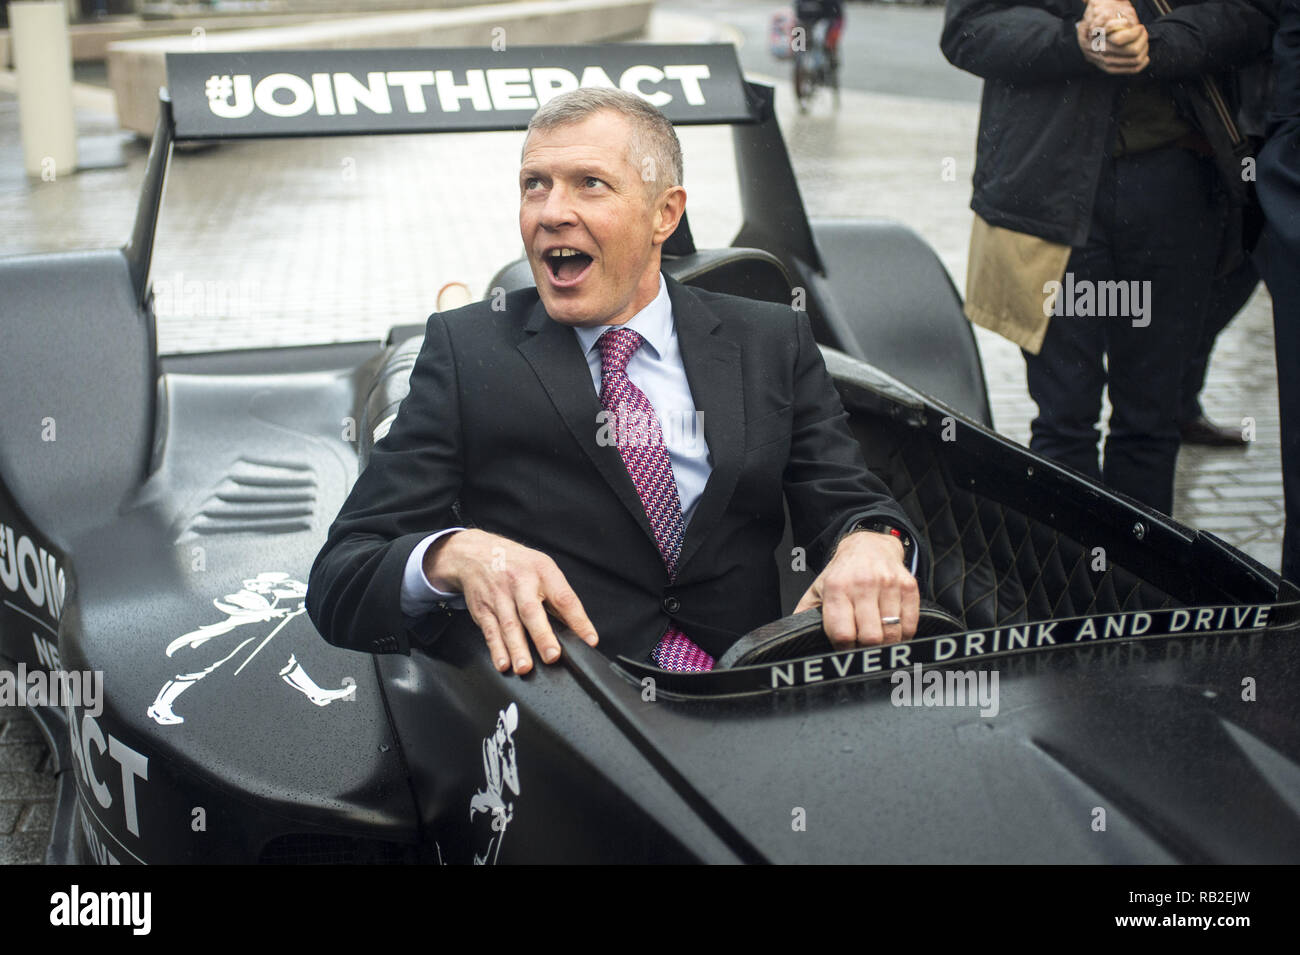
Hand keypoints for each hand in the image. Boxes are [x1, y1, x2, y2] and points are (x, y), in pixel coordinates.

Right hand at [425, 529, 597, 674]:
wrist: (477, 553)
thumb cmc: (517, 565)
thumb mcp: (543, 570)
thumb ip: (559, 598)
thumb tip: (579, 629)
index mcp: (542, 572)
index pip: (564, 598)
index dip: (578, 620)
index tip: (589, 640)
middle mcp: (520, 583)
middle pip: (531, 611)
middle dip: (542, 636)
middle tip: (552, 656)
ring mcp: (500, 596)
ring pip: (509, 625)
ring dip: (517, 649)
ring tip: (525, 668)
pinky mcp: (483, 609)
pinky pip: (491, 631)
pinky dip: (496, 650)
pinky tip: (503, 663)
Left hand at [793, 530, 919, 648]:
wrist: (869, 545)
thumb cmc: (842, 573)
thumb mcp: (817, 589)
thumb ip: (805, 614)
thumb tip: (794, 638)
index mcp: (837, 588)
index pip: (843, 633)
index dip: (844, 650)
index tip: (844, 652)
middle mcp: (863, 584)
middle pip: (869, 637)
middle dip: (865, 650)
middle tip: (862, 648)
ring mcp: (888, 584)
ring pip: (892, 633)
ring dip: (885, 644)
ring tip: (877, 641)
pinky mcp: (908, 586)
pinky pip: (910, 624)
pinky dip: (903, 635)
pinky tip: (892, 631)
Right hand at [1076, 2, 1149, 74]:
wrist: (1085, 40)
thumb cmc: (1097, 28)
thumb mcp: (1100, 20)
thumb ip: (1111, 22)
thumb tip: (1125, 24)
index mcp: (1099, 40)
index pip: (1121, 40)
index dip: (1135, 33)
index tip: (1138, 27)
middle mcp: (1103, 53)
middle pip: (1132, 50)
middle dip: (1143, 39)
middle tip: (1142, 32)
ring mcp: (1106, 63)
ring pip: (1135, 60)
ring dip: (1144, 49)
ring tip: (1143, 42)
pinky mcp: (1111, 69)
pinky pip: (1132, 70)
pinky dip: (1143, 63)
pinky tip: (1145, 57)